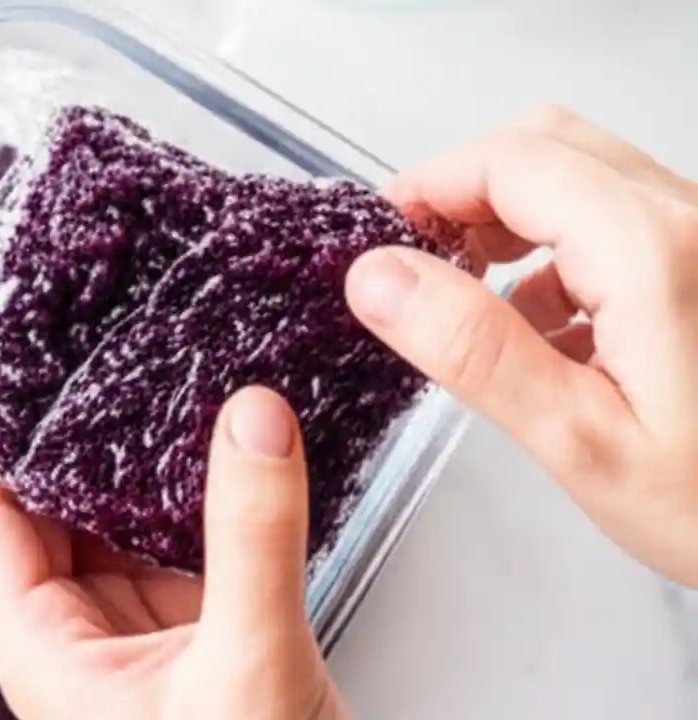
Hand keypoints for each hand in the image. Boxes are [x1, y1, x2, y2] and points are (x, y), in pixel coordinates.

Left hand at [0, 386, 347, 719]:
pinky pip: (183, 544)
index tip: (8, 360)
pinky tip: (223, 449)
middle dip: (71, 435)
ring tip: (156, 374)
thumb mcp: (245, 663)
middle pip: (51, 507)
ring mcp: (142, 635)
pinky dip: (197, 497)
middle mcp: (81, 638)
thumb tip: (252, 422)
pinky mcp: (202, 634)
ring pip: (119, 522)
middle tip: (95, 344)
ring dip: (135, 463)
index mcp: (45, 648)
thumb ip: (250, 537)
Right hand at [345, 105, 697, 584]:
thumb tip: (380, 280)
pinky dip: (555, 250)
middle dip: (464, 192)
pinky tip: (540, 328)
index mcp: (653, 253)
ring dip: (507, 219)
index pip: (509, 160)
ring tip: (467, 297)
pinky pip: (616, 219)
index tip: (379, 242)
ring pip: (580, 176)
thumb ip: (473, 350)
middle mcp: (689, 222)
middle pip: (545, 147)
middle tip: (414, 262)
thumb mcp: (582, 442)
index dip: (427, 187)